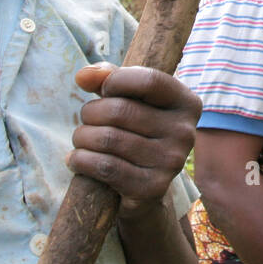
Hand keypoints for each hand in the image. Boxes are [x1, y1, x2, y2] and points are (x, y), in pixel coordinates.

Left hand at [70, 63, 199, 220]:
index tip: (104, 91)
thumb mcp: (129, 99)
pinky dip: (81, 160)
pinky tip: (76, 160)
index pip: (148, 80)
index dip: (115, 81)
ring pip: (108, 138)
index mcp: (186, 103)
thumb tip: (84, 76)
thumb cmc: (133, 131)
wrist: (143, 187)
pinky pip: (105, 167)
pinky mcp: (153, 187)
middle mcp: (185, 132)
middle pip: (120, 110)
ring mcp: (171, 162)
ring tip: (81, 139)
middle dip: (91, 112)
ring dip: (82, 137)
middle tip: (87, 120)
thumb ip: (109, 79)